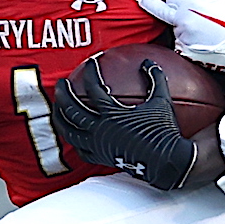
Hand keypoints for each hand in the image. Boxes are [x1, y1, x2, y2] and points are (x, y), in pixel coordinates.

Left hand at [53, 57, 197, 190]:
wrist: (166, 161)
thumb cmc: (165, 131)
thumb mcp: (162, 101)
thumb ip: (154, 79)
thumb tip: (149, 62)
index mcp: (112, 114)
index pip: (94, 89)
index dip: (90, 73)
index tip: (90, 63)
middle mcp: (100, 130)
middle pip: (71, 110)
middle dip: (63, 93)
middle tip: (60, 83)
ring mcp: (97, 146)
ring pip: (69, 131)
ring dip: (60, 117)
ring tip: (58, 107)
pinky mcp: (100, 157)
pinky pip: (79, 149)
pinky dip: (73, 139)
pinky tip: (73, 133)